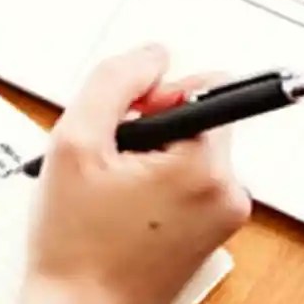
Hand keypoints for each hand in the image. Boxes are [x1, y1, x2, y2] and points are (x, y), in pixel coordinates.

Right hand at [20, 46, 250, 303]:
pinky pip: (190, 185)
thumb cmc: (75, 247)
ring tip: (112, 189)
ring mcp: (223, 219)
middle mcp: (228, 194)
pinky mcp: (210, 236)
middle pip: (199, 120)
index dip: (158, 94)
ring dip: (152, 158)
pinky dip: (157, 185)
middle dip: (152, 127)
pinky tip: (123, 208)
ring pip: (191, 152)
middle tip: (110, 161)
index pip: (206, 88)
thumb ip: (114, 81)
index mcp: (205, 167)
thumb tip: (152, 55)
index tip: (128, 121)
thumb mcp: (74, 143)